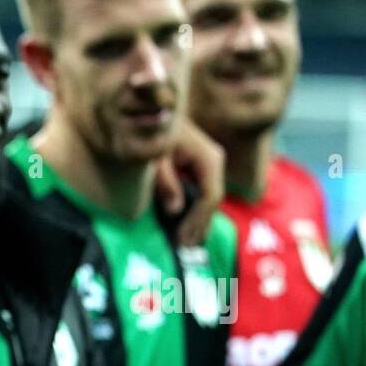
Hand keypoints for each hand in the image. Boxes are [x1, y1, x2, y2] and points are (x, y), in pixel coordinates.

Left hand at [153, 117, 223, 246]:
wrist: (151, 117)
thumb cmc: (150, 135)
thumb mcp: (154, 158)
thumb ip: (165, 182)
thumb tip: (175, 209)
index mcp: (208, 158)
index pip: (211, 195)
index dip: (198, 220)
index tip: (183, 239)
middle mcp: (214, 160)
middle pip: (213, 200)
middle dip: (200, 225)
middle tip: (186, 249)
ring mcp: (209, 164)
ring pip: (209, 198)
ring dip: (199, 222)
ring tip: (188, 245)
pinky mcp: (201, 167)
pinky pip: (202, 192)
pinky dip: (195, 211)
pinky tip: (186, 228)